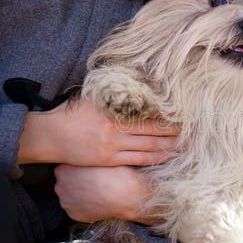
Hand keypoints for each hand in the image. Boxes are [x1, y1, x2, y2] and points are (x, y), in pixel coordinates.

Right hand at [18, 95, 177, 166]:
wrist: (51, 135)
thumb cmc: (71, 113)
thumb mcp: (92, 97)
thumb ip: (112, 93)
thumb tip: (134, 83)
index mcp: (113, 110)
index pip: (146, 112)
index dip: (165, 115)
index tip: (181, 114)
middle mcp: (115, 128)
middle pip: (152, 130)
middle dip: (172, 132)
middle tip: (190, 131)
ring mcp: (112, 146)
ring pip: (148, 147)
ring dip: (168, 146)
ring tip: (184, 145)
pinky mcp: (109, 160)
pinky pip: (137, 160)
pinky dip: (154, 159)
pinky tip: (166, 157)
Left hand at [54, 164, 157, 222]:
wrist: (127, 195)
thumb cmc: (116, 173)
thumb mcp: (103, 156)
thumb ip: (90, 156)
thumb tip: (90, 155)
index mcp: (63, 168)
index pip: (66, 166)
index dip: (79, 167)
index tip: (89, 169)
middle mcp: (60, 185)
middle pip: (66, 182)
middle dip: (77, 182)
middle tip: (94, 181)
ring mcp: (66, 202)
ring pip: (71, 196)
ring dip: (80, 195)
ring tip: (97, 192)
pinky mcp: (74, 215)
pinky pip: (78, 210)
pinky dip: (85, 207)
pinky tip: (97, 203)